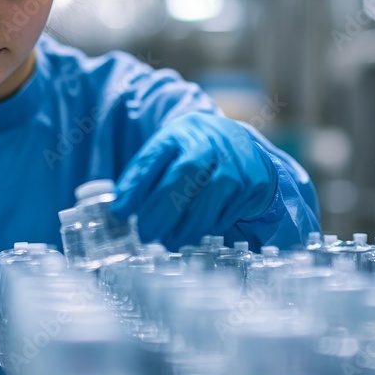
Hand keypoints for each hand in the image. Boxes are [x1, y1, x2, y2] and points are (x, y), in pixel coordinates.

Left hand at [112, 112, 277, 249]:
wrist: (237, 141)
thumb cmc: (191, 153)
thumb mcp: (165, 154)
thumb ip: (143, 177)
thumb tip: (119, 210)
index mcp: (179, 133)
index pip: (154, 156)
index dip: (135, 185)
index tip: (120, 211)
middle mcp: (209, 142)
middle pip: (184, 173)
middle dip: (162, 208)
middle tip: (146, 234)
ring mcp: (236, 161)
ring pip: (210, 196)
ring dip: (186, 225)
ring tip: (169, 241)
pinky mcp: (255, 182)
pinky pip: (229, 211)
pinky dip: (211, 226)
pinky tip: (199, 229)